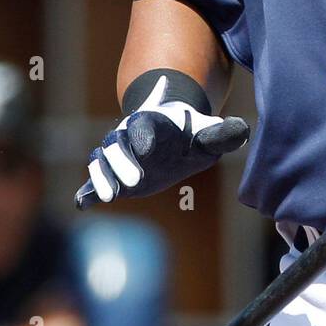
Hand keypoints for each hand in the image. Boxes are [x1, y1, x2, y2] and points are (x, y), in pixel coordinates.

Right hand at [75, 74, 248, 209]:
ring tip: (109, 197)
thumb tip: (243, 129)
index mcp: (151, 122)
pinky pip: (92, 181)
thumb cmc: (189, 135)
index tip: (149, 149)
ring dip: (102, 177)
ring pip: (101, 160)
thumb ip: (221, 134)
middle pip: (116, 143)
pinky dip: (87, 191)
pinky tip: (82, 203)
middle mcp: (128, 135)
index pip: (142, 124)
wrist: (170, 137)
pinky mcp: (112, 175)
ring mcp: (117, 155)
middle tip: (134, 182)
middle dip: (121, 161)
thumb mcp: (206, 136)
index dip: (143, 134)